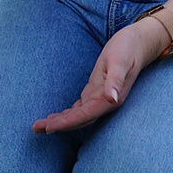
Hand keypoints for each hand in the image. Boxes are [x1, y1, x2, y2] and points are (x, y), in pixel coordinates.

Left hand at [31, 17, 166, 133]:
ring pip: (77, 116)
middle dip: (58, 125)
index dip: (67, 123)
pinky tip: (55, 118)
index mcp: (110, 99)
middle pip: (78, 120)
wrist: (137, 44)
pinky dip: (66, 114)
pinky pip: (79, 109)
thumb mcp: (120, 61)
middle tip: (35, 129)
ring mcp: (100, 99)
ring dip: (59, 122)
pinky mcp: (96, 92)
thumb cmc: (127, 49)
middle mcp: (104, 103)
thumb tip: (112, 99)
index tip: (49, 127)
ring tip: (39, 126)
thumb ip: (116, 80)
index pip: (84, 115)